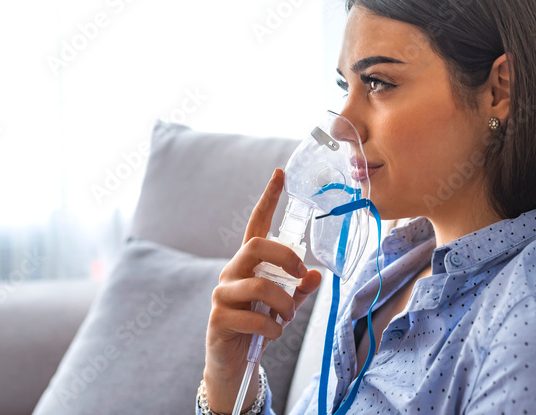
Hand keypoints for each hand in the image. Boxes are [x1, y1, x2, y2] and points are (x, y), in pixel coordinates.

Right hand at [203, 168, 322, 409]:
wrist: (232, 363)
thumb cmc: (258, 326)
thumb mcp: (284, 306)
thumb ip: (298, 290)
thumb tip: (316, 275)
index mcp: (248, 263)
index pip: (256, 224)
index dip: (268, 198)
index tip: (279, 174)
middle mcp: (232, 272)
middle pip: (257, 246)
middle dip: (285, 257)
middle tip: (301, 276)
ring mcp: (222, 294)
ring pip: (260, 286)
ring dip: (285, 305)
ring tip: (287, 320)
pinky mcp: (219, 318)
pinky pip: (255, 317)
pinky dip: (273, 329)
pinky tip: (274, 334)